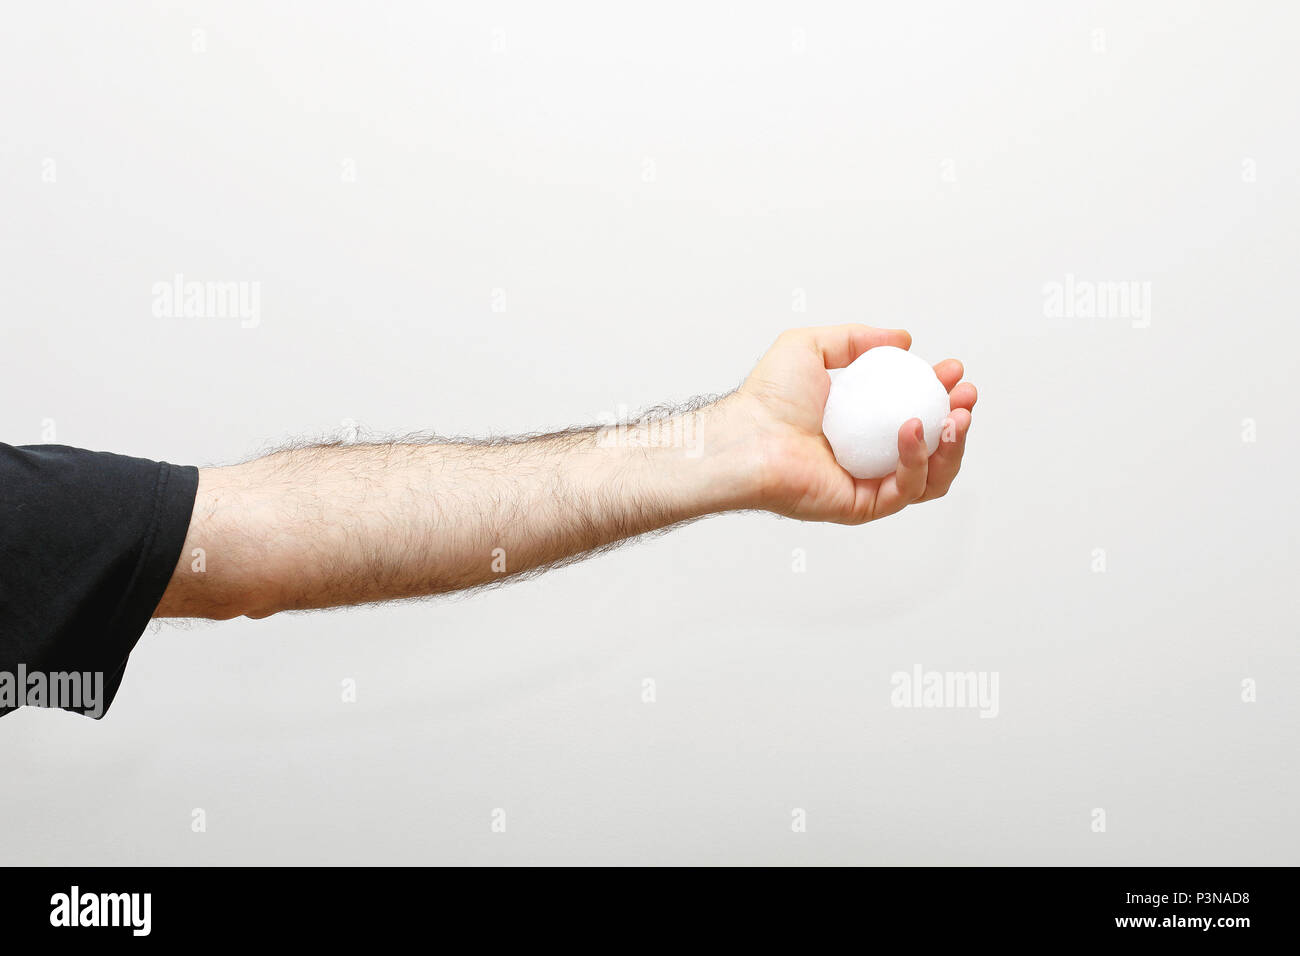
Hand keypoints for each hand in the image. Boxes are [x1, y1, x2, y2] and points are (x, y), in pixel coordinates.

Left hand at [731, 325, 976, 523]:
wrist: (747, 435)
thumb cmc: (766, 398)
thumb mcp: (811, 346)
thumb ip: (856, 339)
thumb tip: (903, 339)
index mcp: (859, 424)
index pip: (913, 410)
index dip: (939, 392)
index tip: (953, 372)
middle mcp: (866, 456)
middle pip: (932, 448)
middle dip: (959, 422)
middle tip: (966, 397)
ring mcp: (866, 484)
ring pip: (930, 476)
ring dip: (952, 447)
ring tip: (954, 418)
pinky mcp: (862, 506)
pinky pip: (904, 489)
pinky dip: (917, 460)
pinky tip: (913, 430)